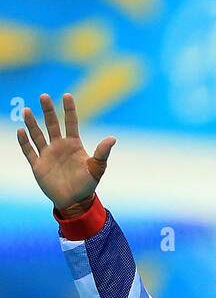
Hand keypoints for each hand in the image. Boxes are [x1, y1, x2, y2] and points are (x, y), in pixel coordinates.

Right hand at [16, 93, 115, 211]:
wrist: (75, 202)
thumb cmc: (87, 185)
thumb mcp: (97, 169)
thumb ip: (102, 153)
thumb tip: (112, 139)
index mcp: (73, 144)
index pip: (71, 123)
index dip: (69, 109)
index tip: (67, 95)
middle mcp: (59, 146)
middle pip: (52, 124)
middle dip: (48, 110)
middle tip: (44, 96)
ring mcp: (48, 155)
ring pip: (38, 135)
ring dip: (32, 123)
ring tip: (27, 110)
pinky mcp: (38, 165)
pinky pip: (29, 151)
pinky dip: (24, 142)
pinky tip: (21, 131)